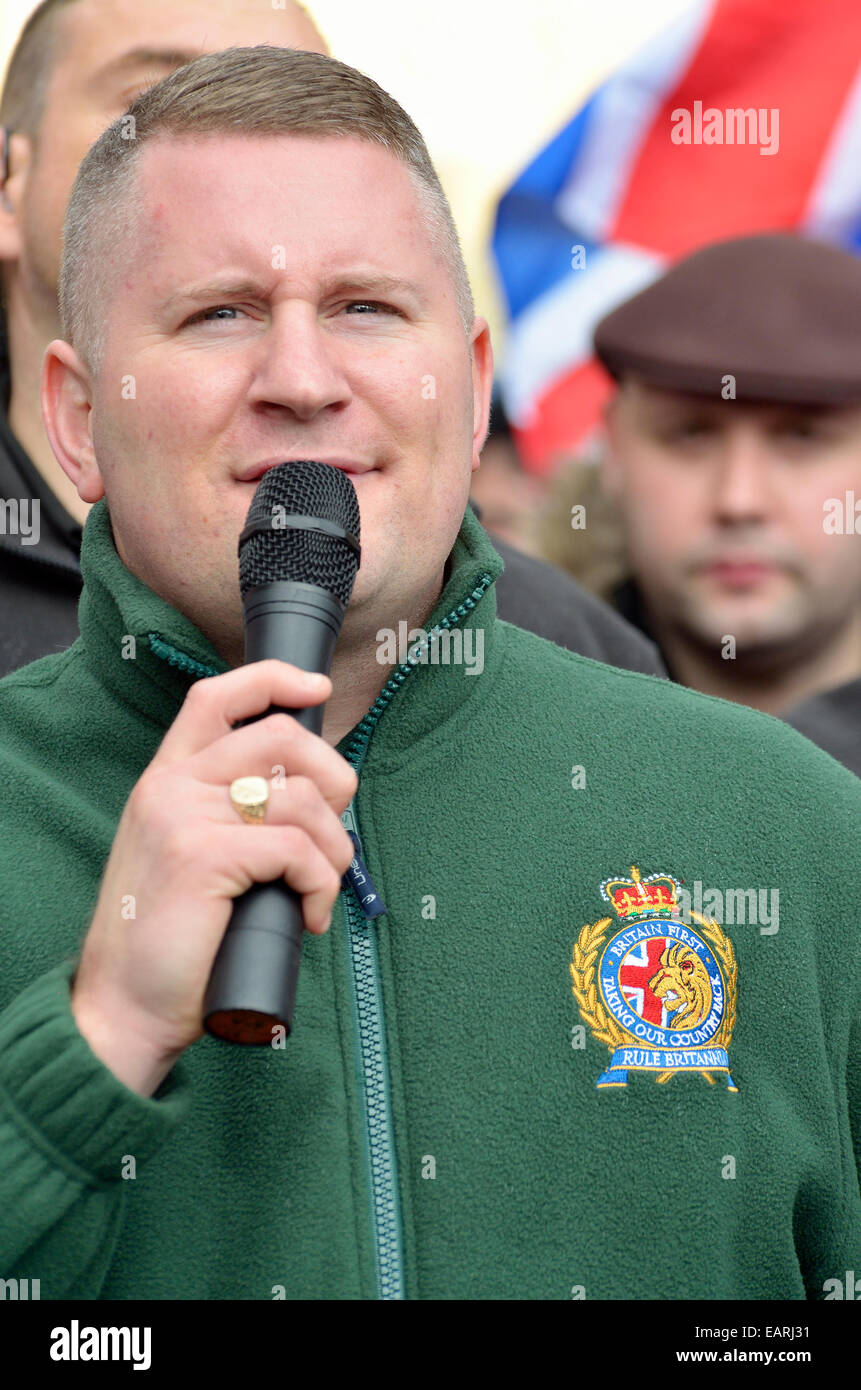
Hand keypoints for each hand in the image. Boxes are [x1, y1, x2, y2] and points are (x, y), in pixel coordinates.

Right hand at [70, 660, 357, 1094]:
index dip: (273, 681)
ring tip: (319, 891)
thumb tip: (310, 793)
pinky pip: (299, 850)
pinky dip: (322, 886)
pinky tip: (310, 916)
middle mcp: (170, 786)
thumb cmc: (172, 941)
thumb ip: (228, 814)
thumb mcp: (190, 855)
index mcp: (165, 779)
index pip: (216, 697)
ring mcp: (184, 816)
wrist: (124, 1008)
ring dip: (336, 849)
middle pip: (281, 736)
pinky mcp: (203, 856)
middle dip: (333, 780)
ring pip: (302, 798)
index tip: (317, 690)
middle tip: (333, 836)